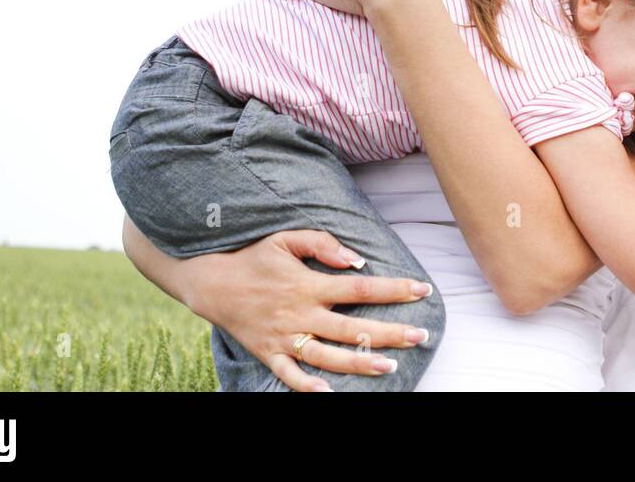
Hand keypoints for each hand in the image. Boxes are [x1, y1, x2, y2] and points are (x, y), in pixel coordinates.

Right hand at [186, 229, 433, 391]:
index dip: (394, 289)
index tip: (423, 289)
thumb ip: (323, 244)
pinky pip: (290, 376)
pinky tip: (332, 394)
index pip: (361, 287)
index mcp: (309, 285)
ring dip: (359, 363)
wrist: (211, 283)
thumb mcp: (286, 239)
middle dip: (390, 333)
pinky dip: (308, 388)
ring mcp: (285, 337)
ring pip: (328, 356)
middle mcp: (301, 314)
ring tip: (389, 366)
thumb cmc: (254, 257)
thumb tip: (357, 261)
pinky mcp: (269, 354)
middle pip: (353, 327)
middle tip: (421, 336)